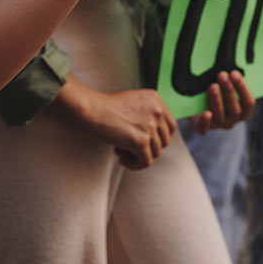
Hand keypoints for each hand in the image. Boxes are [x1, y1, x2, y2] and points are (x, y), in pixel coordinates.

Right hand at [59, 80, 175, 169]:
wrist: (91, 109)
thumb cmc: (106, 106)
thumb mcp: (133, 101)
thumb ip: (147, 113)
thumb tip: (156, 138)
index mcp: (155, 99)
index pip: (171, 125)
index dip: (160, 137)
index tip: (147, 141)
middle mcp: (157, 111)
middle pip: (165, 141)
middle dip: (149, 148)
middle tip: (130, 147)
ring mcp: (150, 126)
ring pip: (155, 153)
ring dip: (140, 156)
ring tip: (123, 152)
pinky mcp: (142, 141)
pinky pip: (146, 162)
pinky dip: (135, 165)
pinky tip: (123, 159)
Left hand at [189, 71, 254, 133]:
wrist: (195, 103)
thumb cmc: (216, 89)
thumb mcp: (224, 84)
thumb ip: (230, 79)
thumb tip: (231, 61)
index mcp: (243, 110)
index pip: (248, 102)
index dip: (242, 88)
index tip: (234, 73)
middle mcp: (232, 120)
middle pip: (235, 109)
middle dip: (228, 90)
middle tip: (222, 75)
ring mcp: (218, 125)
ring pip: (221, 116)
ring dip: (217, 100)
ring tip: (212, 86)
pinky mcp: (202, 128)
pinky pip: (204, 128)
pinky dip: (206, 121)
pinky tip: (206, 113)